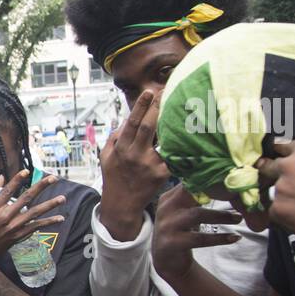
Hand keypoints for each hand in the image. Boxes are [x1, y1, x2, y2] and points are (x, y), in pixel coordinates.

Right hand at [0, 169, 67, 260]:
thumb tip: (0, 177)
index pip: (8, 191)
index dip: (17, 180)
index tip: (27, 172)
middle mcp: (5, 216)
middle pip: (26, 198)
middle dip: (41, 187)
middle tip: (53, 178)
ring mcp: (13, 227)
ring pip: (35, 213)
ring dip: (50, 205)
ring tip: (62, 198)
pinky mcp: (18, 235)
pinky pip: (36, 227)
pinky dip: (48, 222)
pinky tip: (59, 218)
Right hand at [99, 90, 168, 239]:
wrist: (122, 204)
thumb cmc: (115, 176)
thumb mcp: (106, 156)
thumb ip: (114, 137)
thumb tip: (126, 120)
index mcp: (121, 148)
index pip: (132, 123)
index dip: (141, 106)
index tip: (149, 92)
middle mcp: (135, 155)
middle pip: (148, 127)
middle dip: (157, 108)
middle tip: (166, 92)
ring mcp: (149, 164)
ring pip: (163, 139)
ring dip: (170, 123)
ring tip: (180, 108)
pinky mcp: (162, 174)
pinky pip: (171, 155)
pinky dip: (178, 144)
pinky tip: (187, 133)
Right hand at [150, 186, 241, 281]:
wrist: (168, 261)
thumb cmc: (182, 232)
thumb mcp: (185, 211)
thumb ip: (197, 196)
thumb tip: (227, 183)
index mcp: (169, 197)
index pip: (190, 180)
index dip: (210, 177)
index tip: (232, 178)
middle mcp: (166, 208)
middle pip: (191, 192)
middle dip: (216, 191)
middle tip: (238, 194)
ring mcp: (167, 226)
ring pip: (197, 214)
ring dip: (221, 216)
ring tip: (238, 218)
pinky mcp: (171, 243)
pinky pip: (199, 238)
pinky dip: (219, 238)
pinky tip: (234, 238)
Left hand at [255, 140, 294, 248]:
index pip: (284, 147)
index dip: (287, 157)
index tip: (288, 165)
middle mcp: (290, 164)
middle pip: (272, 167)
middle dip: (279, 176)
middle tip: (294, 188)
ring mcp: (282, 187)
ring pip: (274, 191)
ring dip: (286, 198)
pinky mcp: (279, 209)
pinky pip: (276, 212)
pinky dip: (287, 217)